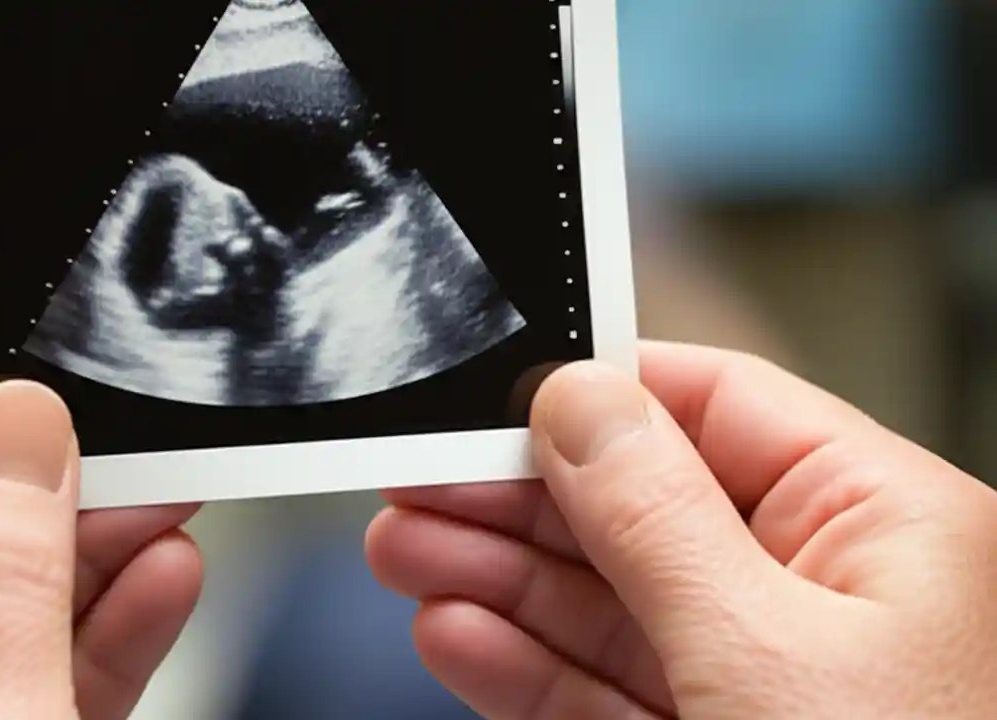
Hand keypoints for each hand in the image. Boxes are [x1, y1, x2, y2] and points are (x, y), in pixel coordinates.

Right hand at [368, 342, 996, 718]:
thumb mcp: (770, 655)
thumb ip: (661, 520)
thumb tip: (578, 402)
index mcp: (883, 526)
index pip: (719, 407)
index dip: (599, 391)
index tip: (494, 391)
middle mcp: (823, 594)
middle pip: (640, 508)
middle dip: (517, 498)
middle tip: (414, 481)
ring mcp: (762, 682)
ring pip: (606, 605)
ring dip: (497, 580)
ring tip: (404, 552)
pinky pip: (603, 694)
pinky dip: (523, 670)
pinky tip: (456, 636)